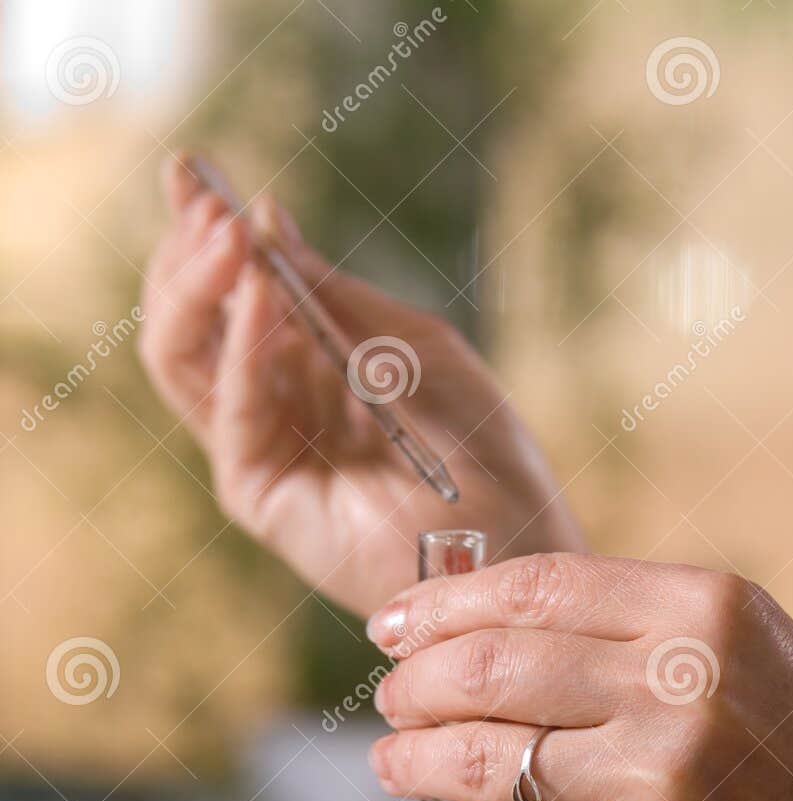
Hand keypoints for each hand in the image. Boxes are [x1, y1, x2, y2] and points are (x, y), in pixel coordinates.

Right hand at [139, 157, 580, 617]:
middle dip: (189, 253)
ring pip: (182, 361)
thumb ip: (334, 296)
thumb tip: (263, 219)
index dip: (200, 227)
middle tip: (206, 199)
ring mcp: (258, 445)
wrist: (510, 541)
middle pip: (190, 318)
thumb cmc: (479, 448)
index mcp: (304, 354)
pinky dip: (243, 349)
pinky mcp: (260, 494)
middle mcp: (269, 396)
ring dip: (197, 290)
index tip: (189, 167)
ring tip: (226, 235)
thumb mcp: (413, 347)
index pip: (231, 283)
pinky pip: (234, 412)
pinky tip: (263, 294)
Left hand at [366, 550, 792, 800]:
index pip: (533, 587)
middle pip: (493, 667)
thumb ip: (638, 627)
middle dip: (415, 683)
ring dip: (415, 761)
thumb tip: (491, 626)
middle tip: (389, 699)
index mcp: (705, 607)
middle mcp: (681, 683)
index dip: (442, 605)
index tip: (392, 625)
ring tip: (391, 763)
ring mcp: (661, 780)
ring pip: (489, 759)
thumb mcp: (754, 650)